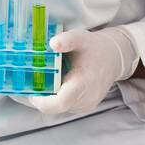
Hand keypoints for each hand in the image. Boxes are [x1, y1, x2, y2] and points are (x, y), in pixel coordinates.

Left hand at [25, 27, 139, 116]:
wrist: (113, 58)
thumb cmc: (94, 47)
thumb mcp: (80, 37)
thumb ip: (67, 40)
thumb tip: (52, 44)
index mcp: (83, 83)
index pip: (60, 103)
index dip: (42, 102)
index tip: (31, 93)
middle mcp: (85, 99)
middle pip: (55, 106)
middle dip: (42, 96)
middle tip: (35, 80)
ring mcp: (86, 105)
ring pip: (59, 107)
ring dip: (50, 97)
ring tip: (49, 79)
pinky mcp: (85, 107)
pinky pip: (66, 106)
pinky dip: (58, 97)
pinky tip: (59, 83)